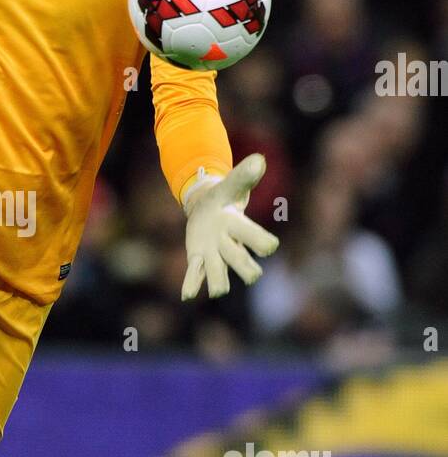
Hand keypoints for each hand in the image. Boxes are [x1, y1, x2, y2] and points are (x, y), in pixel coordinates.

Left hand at [181, 153, 278, 300]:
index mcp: (239, 227)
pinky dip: (191, 285)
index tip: (269, 247)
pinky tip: (186, 296)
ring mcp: (214, 255)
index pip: (255, 237)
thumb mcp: (230, 186)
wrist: (208, 209)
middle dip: (245, 267)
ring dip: (218, 282)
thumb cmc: (223, 197)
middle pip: (240, 261)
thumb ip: (243, 176)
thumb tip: (259, 160)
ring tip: (218, 290)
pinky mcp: (198, 259)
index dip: (261, 242)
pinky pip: (195, 275)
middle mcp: (229, 245)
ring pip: (219, 275)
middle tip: (253, 277)